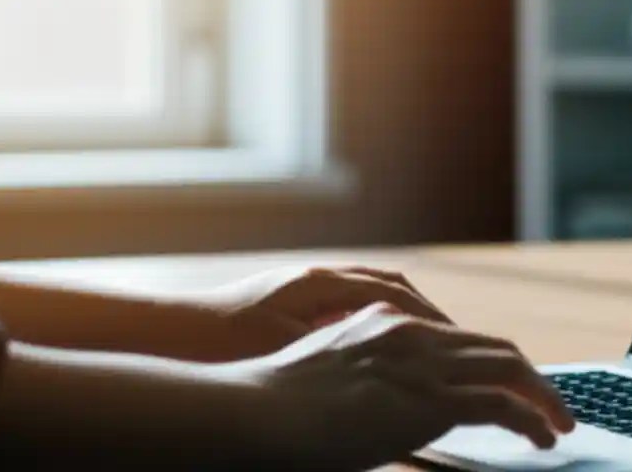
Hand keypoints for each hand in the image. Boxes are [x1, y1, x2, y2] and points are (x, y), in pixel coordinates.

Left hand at [199, 265, 452, 359]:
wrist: (171, 332)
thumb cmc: (221, 344)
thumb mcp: (285, 351)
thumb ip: (338, 348)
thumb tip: (388, 353)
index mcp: (323, 284)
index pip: (398, 295)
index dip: (434, 320)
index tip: (460, 344)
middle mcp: (320, 278)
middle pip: (393, 288)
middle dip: (429, 315)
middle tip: (459, 344)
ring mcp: (309, 288)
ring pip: (374, 295)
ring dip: (405, 318)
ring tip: (430, 348)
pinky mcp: (296, 303)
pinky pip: (352, 306)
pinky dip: (377, 323)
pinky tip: (383, 352)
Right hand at [232, 304, 575, 467]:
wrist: (258, 412)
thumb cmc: (275, 407)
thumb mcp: (329, 377)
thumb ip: (364, 382)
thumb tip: (379, 410)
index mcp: (387, 324)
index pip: (459, 338)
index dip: (492, 362)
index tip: (510, 386)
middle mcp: (413, 333)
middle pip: (494, 348)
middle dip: (529, 376)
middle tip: (550, 404)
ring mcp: (425, 363)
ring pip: (510, 368)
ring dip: (543, 396)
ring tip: (560, 422)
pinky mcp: (433, 400)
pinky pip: (503, 405)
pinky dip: (533, 419)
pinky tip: (544, 438)